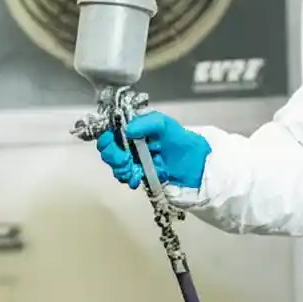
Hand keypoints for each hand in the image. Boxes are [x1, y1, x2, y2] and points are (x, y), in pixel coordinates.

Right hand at [95, 111, 210, 189]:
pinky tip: (137, 178)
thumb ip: (147, 123)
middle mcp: (132, 142)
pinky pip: (125, 177)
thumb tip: (126, 130)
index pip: (112, 129)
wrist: (196, 166)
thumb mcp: (166, 125)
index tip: (110, 140)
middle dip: (113, 155)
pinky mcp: (139, 174)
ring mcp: (135, 159)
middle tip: (126, 159)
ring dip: (121, 169)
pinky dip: (129, 178)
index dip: (106, 136)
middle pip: (109, 148)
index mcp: (136, 127)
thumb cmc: (181, 142)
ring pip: (115, 164)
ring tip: (134, 171)